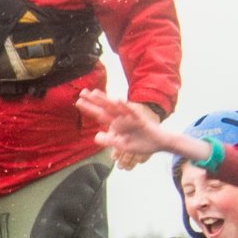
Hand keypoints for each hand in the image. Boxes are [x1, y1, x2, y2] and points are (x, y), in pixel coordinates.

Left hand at [75, 89, 204, 169]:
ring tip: (95, 94)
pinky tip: (118, 100)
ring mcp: (130, 117)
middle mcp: (121, 118)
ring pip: (116, 107)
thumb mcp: (122, 145)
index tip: (78, 101)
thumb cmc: (140, 143)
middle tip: (81, 92)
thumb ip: (109, 140)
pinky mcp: (139, 119)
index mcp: (116, 124)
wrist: (158, 144)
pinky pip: (132, 112)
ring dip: (106, 100)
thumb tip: (96, 136)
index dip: (90, 108)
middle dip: (93, 101)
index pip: (100, 114)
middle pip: (105, 108)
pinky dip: (125, 106)